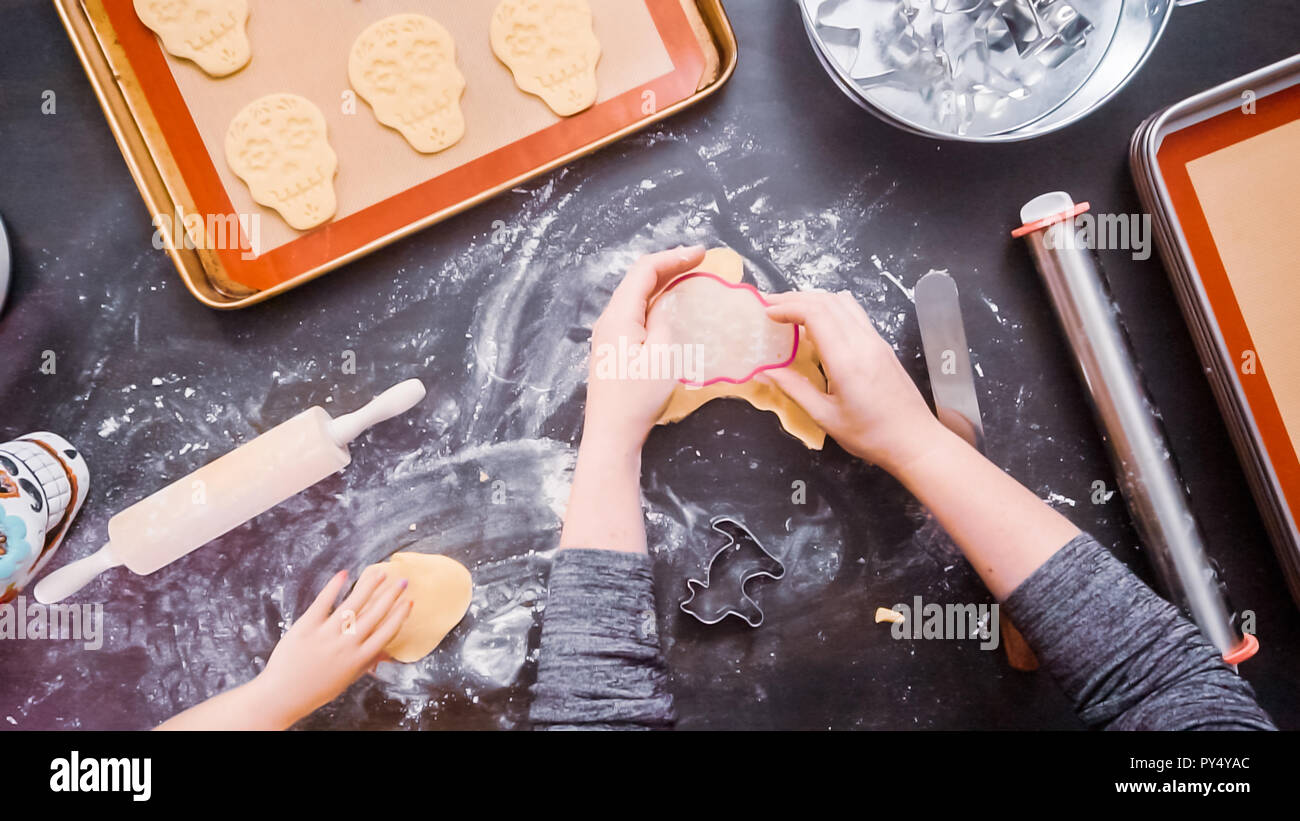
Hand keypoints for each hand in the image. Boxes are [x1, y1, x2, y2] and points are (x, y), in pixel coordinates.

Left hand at [254, 567, 411, 725]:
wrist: (281, 696)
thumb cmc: (315, 690)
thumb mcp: (346, 680)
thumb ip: (366, 664)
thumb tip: (386, 654)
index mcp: (358, 659)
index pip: (386, 632)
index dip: (399, 615)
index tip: (408, 602)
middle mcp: (346, 645)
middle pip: (375, 615)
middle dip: (391, 595)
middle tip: (401, 581)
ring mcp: (326, 635)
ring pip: (353, 605)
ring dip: (369, 586)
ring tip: (379, 573)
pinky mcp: (306, 627)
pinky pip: (322, 603)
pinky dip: (333, 587)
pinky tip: (344, 574)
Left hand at [584, 245, 706, 446]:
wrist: (611, 433)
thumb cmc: (638, 398)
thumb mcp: (661, 355)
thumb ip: (664, 321)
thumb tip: (666, 304)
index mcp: (619, 315)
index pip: (645, 270)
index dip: (673, 257)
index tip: (701, 254)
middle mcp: (608, 319)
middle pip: (637, 279)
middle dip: (668, 265)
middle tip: (698, 260)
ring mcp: (607, 334)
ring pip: (635, 295)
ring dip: (661, 282)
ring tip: (686, 275)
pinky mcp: (612, 348)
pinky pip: (634, 312)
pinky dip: (654, 300)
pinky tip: (667, 304)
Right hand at [758, 290, 944, 473]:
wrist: (915, 440)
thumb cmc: (870, 435)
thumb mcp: (825, 417)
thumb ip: (794, 389)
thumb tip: (766, 370)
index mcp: (846, 359)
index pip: (815, 313)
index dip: (787, 307)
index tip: (767, 313)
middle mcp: (863, 342)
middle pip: (827, 301)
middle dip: (795, 298)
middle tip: (771, 304)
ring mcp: (876, 341)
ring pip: (843, 302)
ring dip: (814, 299)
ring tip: (791, 309)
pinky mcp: (882, 345)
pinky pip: (854, 314)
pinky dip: (831, 308)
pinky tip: (819, 323)